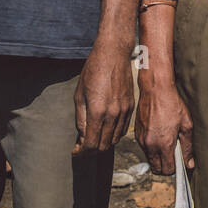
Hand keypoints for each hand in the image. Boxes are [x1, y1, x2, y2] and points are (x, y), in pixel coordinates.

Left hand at [74, 39, 134, 154]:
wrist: (114, 54)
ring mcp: (124, 110)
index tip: (76, 152)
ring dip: (104, 143)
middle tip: (83, 146)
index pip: (91, 144)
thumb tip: (82, 137)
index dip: (82, 152)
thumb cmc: (93, 71)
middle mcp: (113, 114)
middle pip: (104, 145)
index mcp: (97, 112)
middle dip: (92, 150)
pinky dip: (115, 134)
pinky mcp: (131, 106)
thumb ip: (80, 119)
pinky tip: (107, 129)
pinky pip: (124, 128)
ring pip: (115, 139)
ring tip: (95, 138)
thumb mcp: (79, 95)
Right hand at [135, 76, 193, 175]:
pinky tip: (159, 136)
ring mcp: (141, 140)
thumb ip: (188, 147)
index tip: (179, 162)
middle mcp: (150, 145)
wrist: (155, 90)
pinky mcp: (136, 135)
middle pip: (156, 169)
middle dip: (165, 166)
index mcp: (164, 144)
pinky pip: (144, 149)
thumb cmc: (172, 104)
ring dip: (158, 157)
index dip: (174, 168)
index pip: (167, 170)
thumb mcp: (186, 125)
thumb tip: (190, 163)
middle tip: (173, 156)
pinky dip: (151, 148)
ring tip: (167, 143)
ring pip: (149, 159)